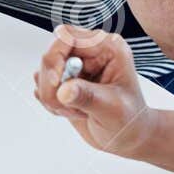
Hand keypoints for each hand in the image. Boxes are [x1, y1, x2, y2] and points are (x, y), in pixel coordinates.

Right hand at [32, 26, 158, 158]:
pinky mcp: (65, 80)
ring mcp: (76, 66)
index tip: (55, 84)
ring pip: (44, 71)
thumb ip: (89, 97)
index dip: (55, 58)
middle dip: (50, 84)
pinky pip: (43, 84)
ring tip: (74, 111)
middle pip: (51, 54)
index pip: (68, 36)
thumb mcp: (113, 109)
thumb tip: (64, 90)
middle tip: (64, 106)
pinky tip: (69, 111)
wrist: (128, 137)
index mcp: (107, 48)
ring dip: (51, 95)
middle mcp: (90, 52)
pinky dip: (50, 101)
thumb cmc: (130, 120)